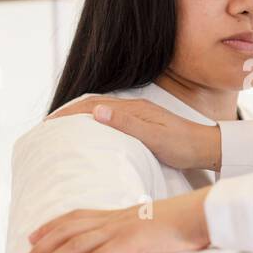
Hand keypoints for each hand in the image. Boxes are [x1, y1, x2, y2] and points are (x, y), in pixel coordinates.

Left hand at [17, 188, 210, 252]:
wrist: (204, 214)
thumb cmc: (188, 222)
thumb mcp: (157, 224)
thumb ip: (142, 232)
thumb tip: (137, 244)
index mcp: (120, 214)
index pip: (76, 217)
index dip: (51, 227)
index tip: (32, 238)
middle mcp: (115, 219)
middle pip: (67, 232)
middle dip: (40, 249)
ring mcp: (121, 230)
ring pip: (74, 246)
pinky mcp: (132, 243)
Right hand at [48, 97, 221, 171]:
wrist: (207, 147)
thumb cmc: (183, 145)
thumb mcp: (155, 137)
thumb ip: (127, 124)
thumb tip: (96, 110)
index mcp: (132, 108)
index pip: (91, 105)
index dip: (67, 113)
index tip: (47, 123)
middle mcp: (133, 107)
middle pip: (92, 104)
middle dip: (68, 113)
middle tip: (46, 126)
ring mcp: (137, 114)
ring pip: (99, 111)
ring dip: (78, 117)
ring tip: (60, 129)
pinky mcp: (141, 123)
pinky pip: (109, 118)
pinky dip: (92, 122)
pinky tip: (89, 133)